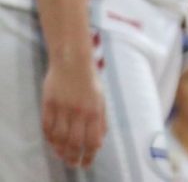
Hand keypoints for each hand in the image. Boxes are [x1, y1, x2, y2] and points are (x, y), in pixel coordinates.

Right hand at [41, 53, 105, 168]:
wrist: (73, 61)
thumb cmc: (90, 81)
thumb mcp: (102, 100)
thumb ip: (101, 121)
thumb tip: (99, 142)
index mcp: (95, 111)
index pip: (92, 140)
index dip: (89, 155)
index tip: (86, 163)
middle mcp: (79, 112)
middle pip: (73, 142)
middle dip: (73, 157)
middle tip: (73, 164)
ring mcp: (62, 108)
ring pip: (58, 138)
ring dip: (59, 150)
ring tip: (62, 156)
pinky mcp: (48, 104)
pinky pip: (46, 127)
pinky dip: (48, 138)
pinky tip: (52, 143)